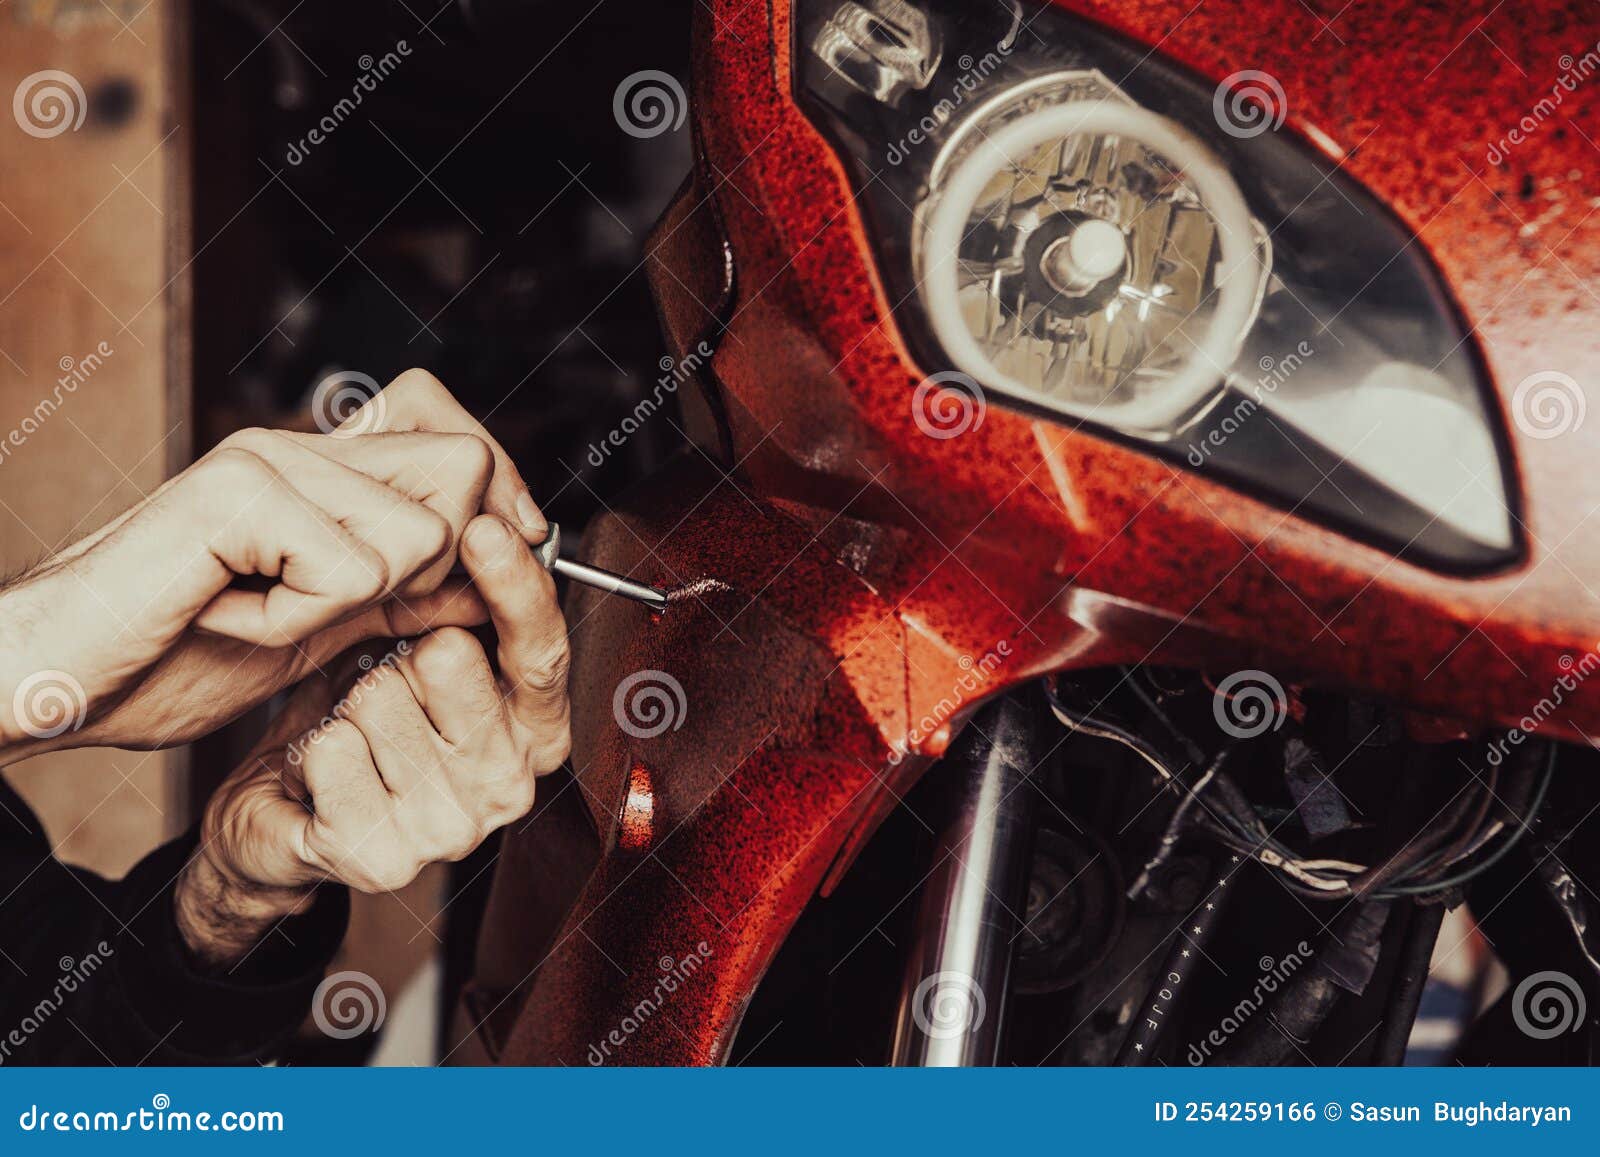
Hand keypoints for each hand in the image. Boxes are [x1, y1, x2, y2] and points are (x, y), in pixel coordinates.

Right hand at [0, 370, 545, 759]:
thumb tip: (498, 572)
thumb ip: (399, 593)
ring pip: (418, 535)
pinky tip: (228, 617)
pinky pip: (349, 572)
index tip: (494, 564)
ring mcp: (267, 461)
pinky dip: (296, 622)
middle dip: (436, 564)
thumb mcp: (317, 628)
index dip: (498, 493)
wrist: (50, 681)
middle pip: (463, 467)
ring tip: (261, 613)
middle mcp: (299, 447)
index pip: (455, 431)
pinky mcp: (236, 493)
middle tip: (340, 606)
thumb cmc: (169, 655)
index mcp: (320, 470)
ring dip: (350, 606)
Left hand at [178, 514, 569, 963]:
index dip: (514, 584)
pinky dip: (313, 745)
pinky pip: (332, 750)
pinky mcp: (381, 859)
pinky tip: (324, 768)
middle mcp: (506, 786)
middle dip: (397, 652)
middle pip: (448, 660)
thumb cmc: (368, 724)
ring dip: (348, 701)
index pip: (542, 650)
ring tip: (353, 729)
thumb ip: (465, 603)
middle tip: (385, 684)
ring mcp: (449, 830)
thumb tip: (489, 524)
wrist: (288, 814)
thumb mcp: (424, 652)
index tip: (481, 528)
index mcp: (534, 733)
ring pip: (378, 699)